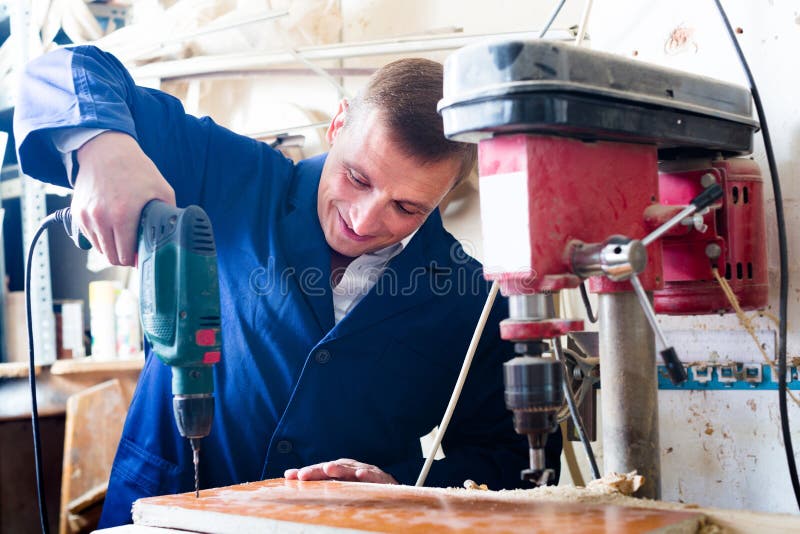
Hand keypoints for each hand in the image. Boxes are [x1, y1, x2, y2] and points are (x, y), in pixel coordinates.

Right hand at [72, 131, 174, 265]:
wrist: (106, 150)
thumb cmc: (135, 169)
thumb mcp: (162, 189)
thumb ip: (169, 214)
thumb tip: (174, 233)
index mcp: (123, 215)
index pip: (124, 255)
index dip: (134, 259)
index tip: (140, 255)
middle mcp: (101, 218)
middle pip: (111, 257)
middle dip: (124, 256)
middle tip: (133, 249)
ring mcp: (86, 216)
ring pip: (99, 249)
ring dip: (111, 247)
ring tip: (122, 237)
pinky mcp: (77, 212)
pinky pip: (88, 236)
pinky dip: (99, 236)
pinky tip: (110, 227)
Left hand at [284, 458, 397, 483]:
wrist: (389, 489)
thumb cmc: (359, 486)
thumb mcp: (338, 485)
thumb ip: (318, 482)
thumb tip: (288, 476)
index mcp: (339, 470)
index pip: (319, 470)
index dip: (306, 472)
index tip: (290, 476)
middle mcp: (350, 468)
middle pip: (331, 468)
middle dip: (317, 470)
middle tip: (303, 475)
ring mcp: (365, 471)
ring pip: (350, 470)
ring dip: (339, 469)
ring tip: (328, 469)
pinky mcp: (380, 478)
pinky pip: (373, 476)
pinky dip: (367, 474)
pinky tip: (360, 475)